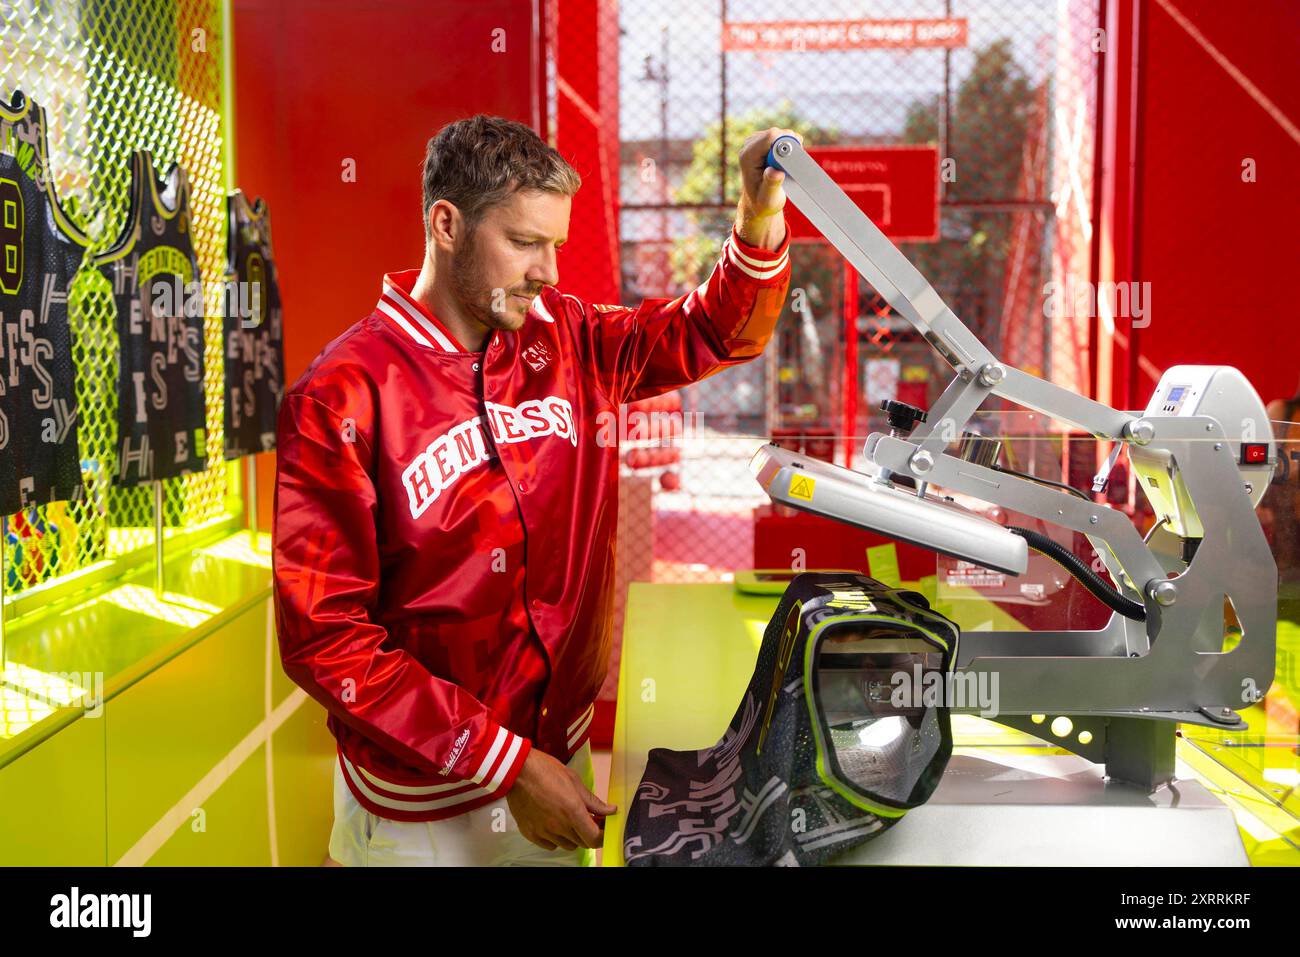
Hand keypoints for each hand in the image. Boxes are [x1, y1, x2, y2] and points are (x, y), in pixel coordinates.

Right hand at [507, 748, 616, 850]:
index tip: (603, 827)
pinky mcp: (531, 834)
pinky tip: (554, 823)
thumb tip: (611, 811)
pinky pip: (550, 845)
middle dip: (588, 833)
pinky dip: (556, 838)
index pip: (594, 838)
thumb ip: (593, 801)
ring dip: (573, 836)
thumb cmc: (546, 770)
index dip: (602, 836)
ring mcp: (544, 832)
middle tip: (588, 819)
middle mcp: (559, 826)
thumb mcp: (574, 781)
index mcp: (573, 811)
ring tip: (568, 819)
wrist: (516, 770)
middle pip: (582, 843)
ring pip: (567, 845)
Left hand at [736, 127, 802, 247]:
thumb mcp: (768, 198)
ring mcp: (754, 143)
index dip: (786, 144)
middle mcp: (748, 147)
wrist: (758, 203)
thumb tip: (775, 171)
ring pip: (779, 134)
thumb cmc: (762, 202)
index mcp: (747, 157)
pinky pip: (780, 137)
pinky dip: (787, 146)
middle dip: (788, 146)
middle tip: (791, 166)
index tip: (792, 159)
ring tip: (788, 166)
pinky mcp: (761, 143)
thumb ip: (771, 184)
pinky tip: (787, 161)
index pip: (770, 137)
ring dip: (788, 147)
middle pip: (776, 134)